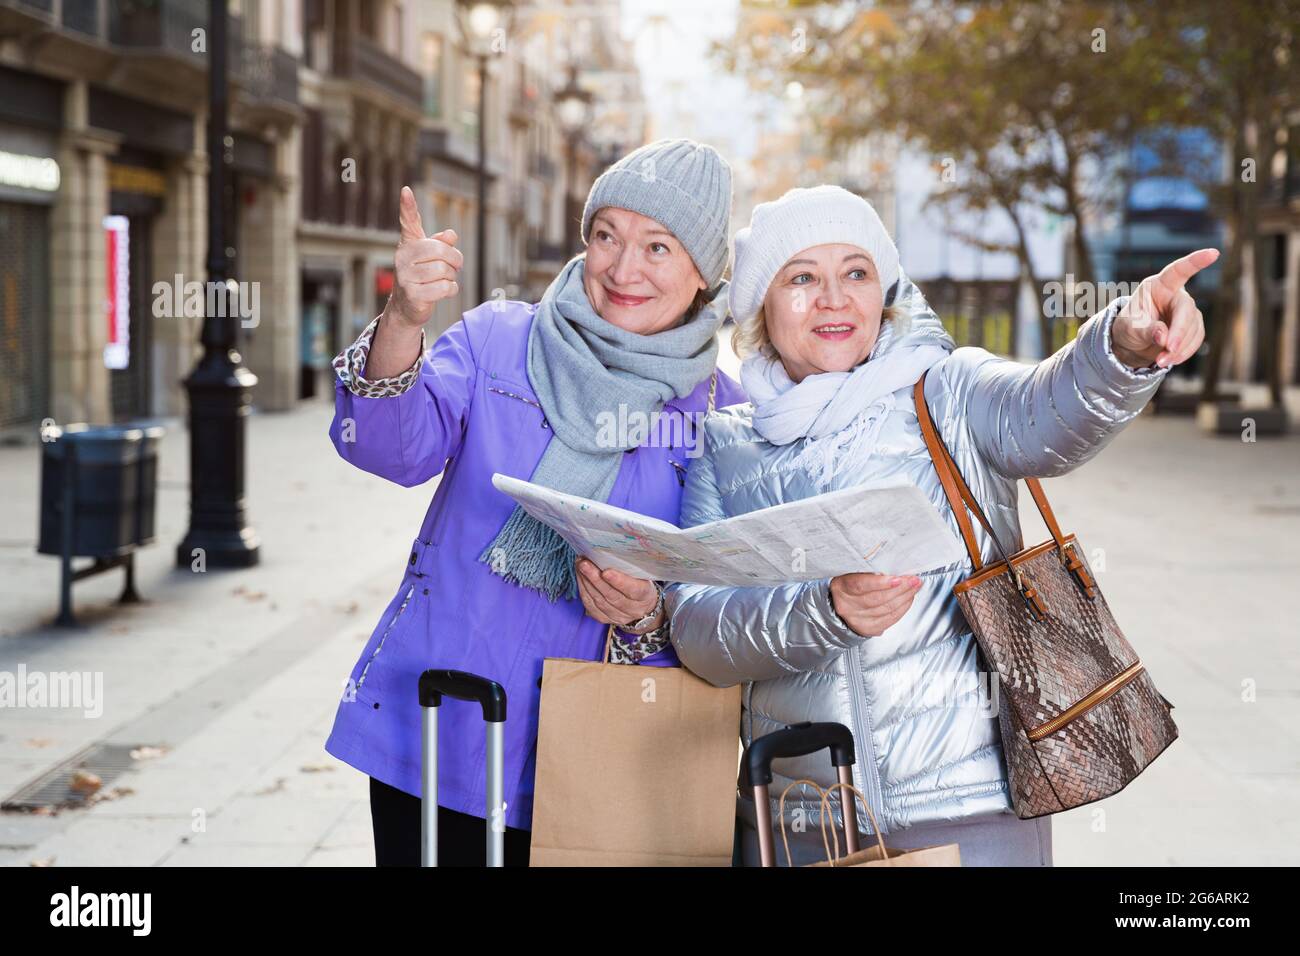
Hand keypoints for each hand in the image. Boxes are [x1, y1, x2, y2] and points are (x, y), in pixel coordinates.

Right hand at [384, 186, 463, 329]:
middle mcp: (403, 257)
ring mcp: (405, 276)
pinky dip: (450, 290)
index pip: (409, 222)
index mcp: (409, 244)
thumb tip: (451, 234)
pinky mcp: (413, 294)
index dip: (408, 206)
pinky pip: (444, 287)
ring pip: (444, 270)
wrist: (408, 307)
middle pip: (441, 251)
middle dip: (455, 260)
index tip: (406, 190)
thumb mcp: (432, 258)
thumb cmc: (423, 277)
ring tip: (444, 280)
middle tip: (455, 266)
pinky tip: (443, 291)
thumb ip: (442, 243)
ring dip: (452, 277)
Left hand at [575, 557, 660, 627]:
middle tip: (584, 563)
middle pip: (611, 596)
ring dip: (586, 582)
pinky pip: (590, 605)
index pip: (633, 590)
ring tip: (580, 566)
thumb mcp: (642, 573)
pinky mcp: (604, 618)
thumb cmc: (640, 581)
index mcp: (645, 596)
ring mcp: (618, 616)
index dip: (619, 582)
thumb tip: (607, 552)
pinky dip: (583, 589)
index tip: (606, 571)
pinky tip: (580, 576)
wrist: (641, 604)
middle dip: (595, 579)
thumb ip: (629, 566)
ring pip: (598, 601)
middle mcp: (632, 610)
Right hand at [828, 573, 922, 637]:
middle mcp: (847, 606)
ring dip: (905, 597)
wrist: (840, 604)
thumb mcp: (853, 574)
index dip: (881, 583)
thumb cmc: (850, 585)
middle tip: (914, 580)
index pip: (861, 585)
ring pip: (886, 609)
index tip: (898, 578)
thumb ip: (869, 573)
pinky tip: (908, 599)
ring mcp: (857, 620)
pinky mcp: (867, 629)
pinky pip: (889, 619)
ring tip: (914, 587)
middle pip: (877, 598)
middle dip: (900, 589)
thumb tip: (896, 571)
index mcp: (841, 587)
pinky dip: (902, 608)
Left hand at [1111, 248, 1218, 369]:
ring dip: (1179, 347)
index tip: (1213, 253)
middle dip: (1179, 331)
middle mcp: (1175, 295)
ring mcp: (1186, 311)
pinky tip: (1170, 360)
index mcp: (1157, 286)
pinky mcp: (1192, 326)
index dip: (1195, 262)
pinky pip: (1195, 339)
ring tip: (1161, 361)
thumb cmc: (1128, 328)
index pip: (1177, 271)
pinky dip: (1184, 352)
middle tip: (1167, 349)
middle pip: (1186, 309)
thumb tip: (1163, 337)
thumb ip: (1146, 331)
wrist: (1131, 343)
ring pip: (1193, 328)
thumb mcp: (1129, 329)